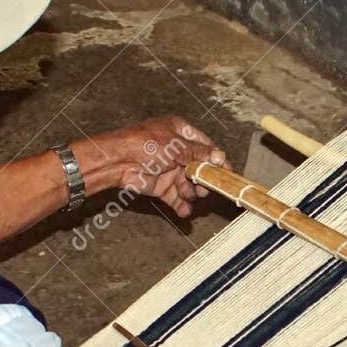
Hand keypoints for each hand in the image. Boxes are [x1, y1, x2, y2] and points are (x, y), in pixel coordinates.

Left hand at [77, 115, 222, 218]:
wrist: (119, 161)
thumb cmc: (146, 144)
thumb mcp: (178, 146)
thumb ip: (200, 154)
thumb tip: (220, 157)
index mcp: (180, 133)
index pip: (205, 146)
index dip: (216, 159)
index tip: (228, 171)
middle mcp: (176, 152)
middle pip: (198, 169)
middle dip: (204, 179)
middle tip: (207, 187)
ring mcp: (168, 170)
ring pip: (188, 185)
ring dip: (192, 193)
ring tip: (191, 196)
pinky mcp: (160, 187)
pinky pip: (175, 198)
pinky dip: (181, 206)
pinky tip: (185, 212)